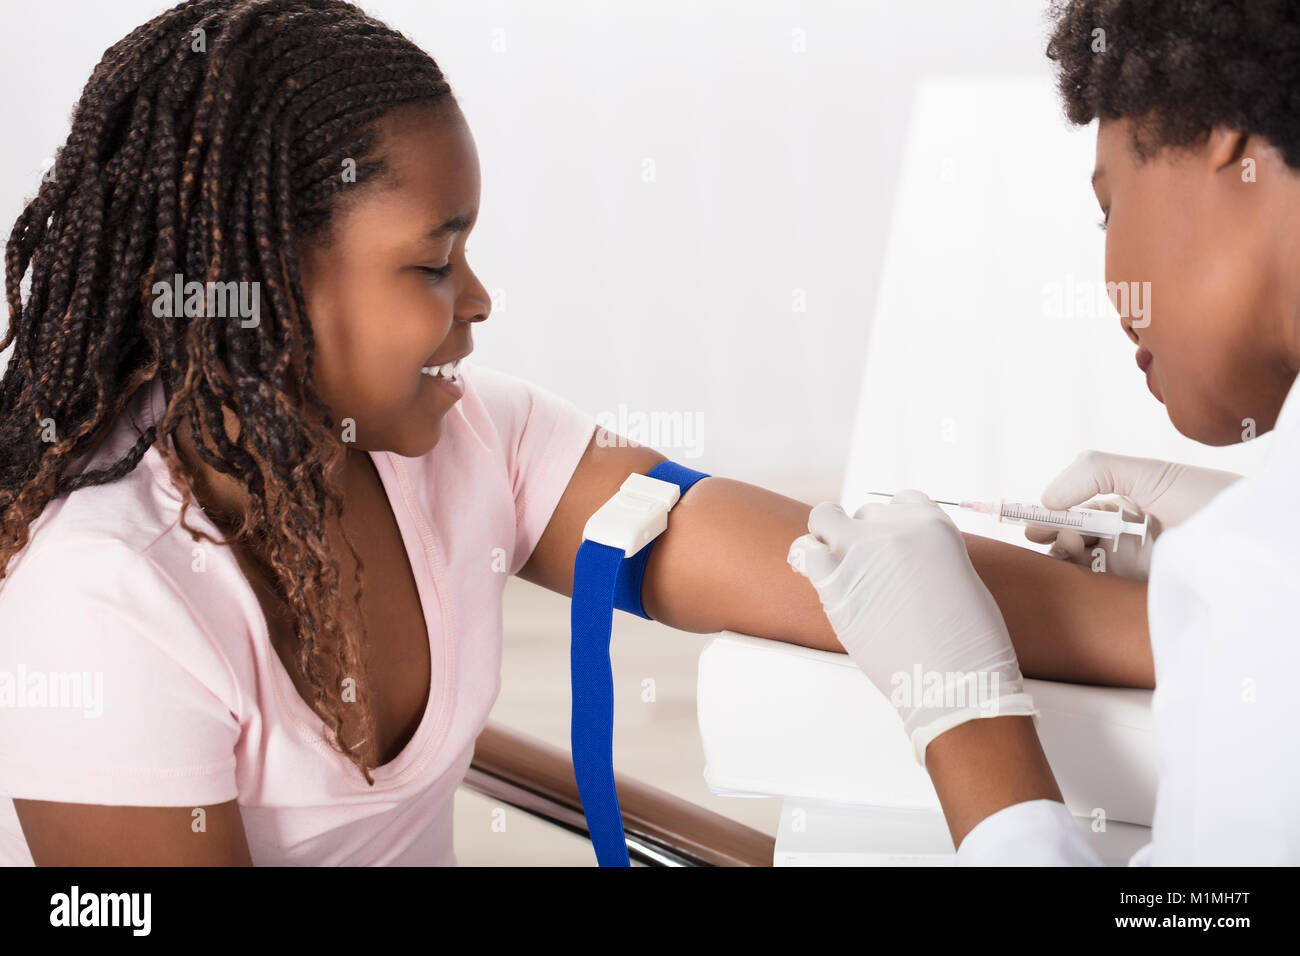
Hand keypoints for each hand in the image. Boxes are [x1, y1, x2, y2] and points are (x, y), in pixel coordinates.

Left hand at [788, 490, 1036, 765]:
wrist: (955, 680)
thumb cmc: (965, 643)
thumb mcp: (959, 577)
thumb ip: (924, 556)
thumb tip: (894, 560)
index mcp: (933, 523)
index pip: (901, 501)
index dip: (891, 524)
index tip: (889, 547)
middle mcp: (896, 528)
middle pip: (862, 513)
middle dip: (861, 538)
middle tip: (865, 572)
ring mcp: (861, 550)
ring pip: (825, 518)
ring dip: (826, 539)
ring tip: (831, 565)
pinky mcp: (834, 580)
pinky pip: (804, 551)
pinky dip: (805, 559)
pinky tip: (810, 572)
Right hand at [1025, 450, 1241, 579]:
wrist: (1247, 544)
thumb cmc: (1207, 501)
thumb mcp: (1146, 473)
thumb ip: (1092, 473)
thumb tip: (1047, 501)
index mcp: (1131, 507)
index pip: (1078, 512)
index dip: (1052, 516)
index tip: (1033, 520)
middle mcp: (1129, 539)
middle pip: (1073, 541)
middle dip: (1053, 536)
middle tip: (1044, 534)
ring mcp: (1133, 569)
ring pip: (1080, 567)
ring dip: (1064, 554)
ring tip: (1071, 544)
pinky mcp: (1138, 596)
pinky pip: (1098, 592)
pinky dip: (1077, 580)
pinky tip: (1078, 562)